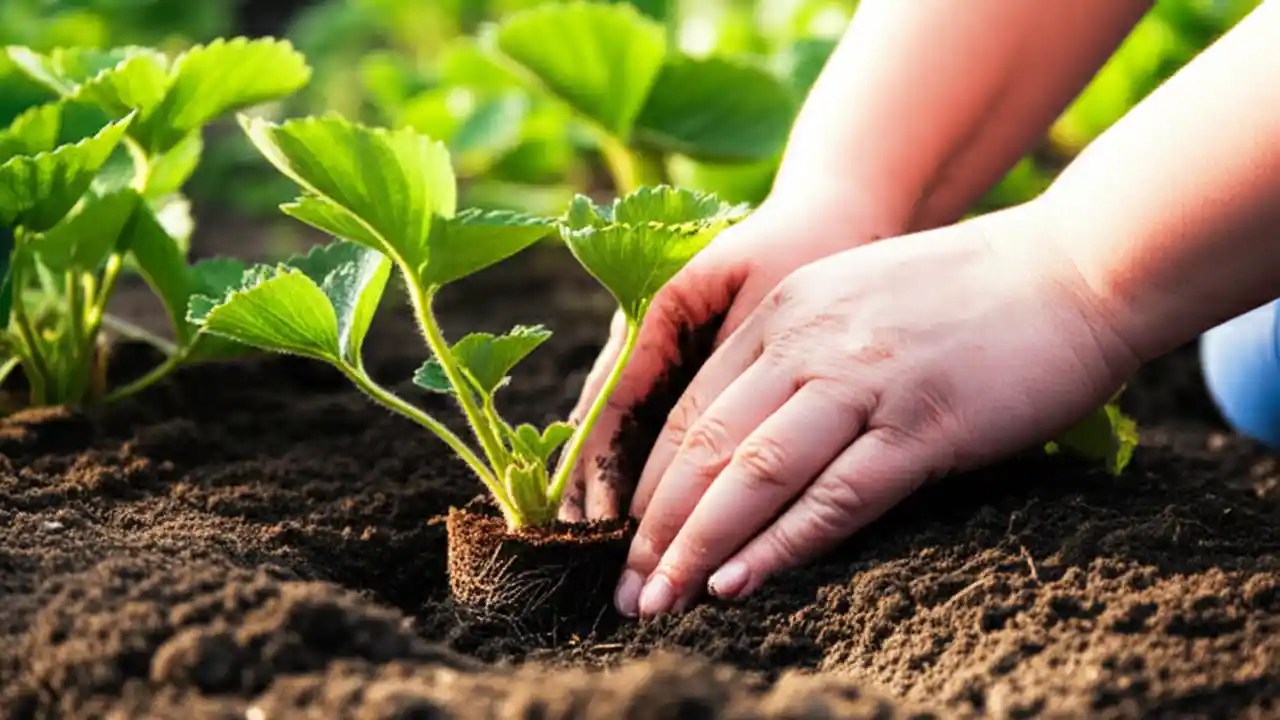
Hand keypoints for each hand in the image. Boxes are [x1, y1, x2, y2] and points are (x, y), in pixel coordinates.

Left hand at [609, 202, 1140, 616]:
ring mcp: (864, 381)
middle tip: (620, 585)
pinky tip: (735, 582)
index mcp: (786, 311)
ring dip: (695, 544)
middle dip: (654, 526)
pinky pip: (834, 496)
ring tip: (655, 598)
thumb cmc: (971, 289)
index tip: (622, 533)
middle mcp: (810, 340)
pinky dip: (779, 544)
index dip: (648, 479)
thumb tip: (754, 429)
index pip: (692, 407)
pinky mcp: (923, 424)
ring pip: (753, 473)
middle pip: (706, 446)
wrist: (1077, 264)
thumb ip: (801, 350)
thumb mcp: (858, 297)